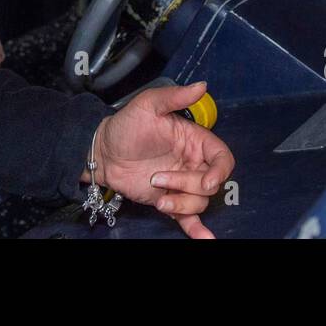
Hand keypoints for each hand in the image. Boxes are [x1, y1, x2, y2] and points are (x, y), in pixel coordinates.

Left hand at [92, 81, 234, 239]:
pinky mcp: (170, 201)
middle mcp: (192, 164)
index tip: (207, 180)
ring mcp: (182, 184)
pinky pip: (190, 218)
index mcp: (194, 141)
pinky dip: (198, 230)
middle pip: (210, 184)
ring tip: (158, 196)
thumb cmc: (126, 126)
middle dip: (187, 186)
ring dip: (181, 203)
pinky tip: (205, 239)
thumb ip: (175, 96)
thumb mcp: (148, 105)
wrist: (103, 152)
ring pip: (199, 202)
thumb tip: (202, 86)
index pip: (221, 158)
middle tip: (158, 178)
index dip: (219, 171)